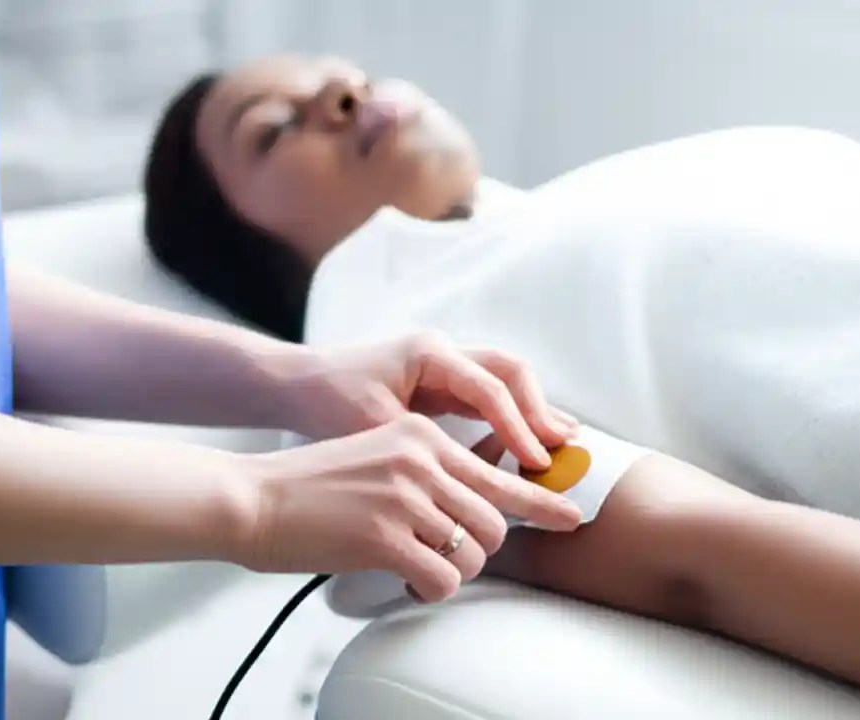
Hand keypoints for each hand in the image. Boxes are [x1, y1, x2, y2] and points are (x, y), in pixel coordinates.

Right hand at [233, 414, 582, 601]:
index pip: (498, 472)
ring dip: (453, 570)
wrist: (252, 498)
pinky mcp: (385, 536)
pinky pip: (443, 578)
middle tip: (446, 558)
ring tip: (417, 568)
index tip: (572, 515)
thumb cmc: (313, 486)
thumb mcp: (379, 455)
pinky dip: (431, 589)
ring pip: (473, 551)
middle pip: (495, 519)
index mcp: (421, 435)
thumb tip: (481, 505)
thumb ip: (430, 471)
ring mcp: (405, 496)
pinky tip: (404, 581)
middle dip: (479, 550)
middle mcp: (420, 458)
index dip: (541, 499)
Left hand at [285, 331, 578, 469]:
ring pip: (504, 378)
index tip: (535, 462)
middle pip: (510, 371)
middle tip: (563, 447)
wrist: (297, 384)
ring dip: (532, 409)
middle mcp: (442, 351)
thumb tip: (461, 485)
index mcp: (428, 354)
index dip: (517, 427)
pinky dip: (511, 414)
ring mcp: (444, 363)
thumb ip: (418, 449)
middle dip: (539, 408)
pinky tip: (529, 440)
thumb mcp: (371, 427)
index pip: (489, 389)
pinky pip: (487, 393)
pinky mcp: (440, 381)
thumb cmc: (326, 402)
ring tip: (562, 441)